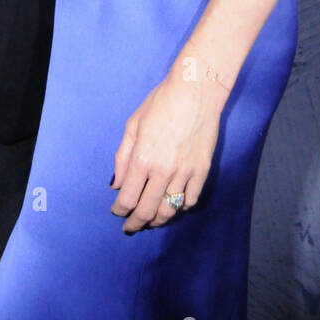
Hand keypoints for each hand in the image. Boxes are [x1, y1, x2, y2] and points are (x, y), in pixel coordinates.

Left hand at [110, 65, 227, 232]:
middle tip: (131, 227)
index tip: (117, 212)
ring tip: (151, 221)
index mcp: (142, 159)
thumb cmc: (160, 103)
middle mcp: (163, 171)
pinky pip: (191, 199)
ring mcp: (185, 172)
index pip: (127, 198)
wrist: (195, 91)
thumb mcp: (133, 125)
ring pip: (170, 209)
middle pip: (147, 210)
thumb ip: (123, 157)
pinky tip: (174, 205)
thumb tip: (118, 185)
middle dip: (136, 223)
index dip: (120, 210)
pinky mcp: (202, 170)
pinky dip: (181, 207)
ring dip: (158, 220)